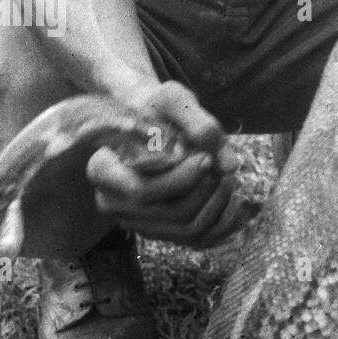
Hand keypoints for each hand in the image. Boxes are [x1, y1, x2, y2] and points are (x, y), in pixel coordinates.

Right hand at [86, 81, 246, 247]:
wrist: (153, 124)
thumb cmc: (159, 107)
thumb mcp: (173, 98)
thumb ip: (198, 123)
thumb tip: (227, 165)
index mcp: (102, 170)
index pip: (142, 191)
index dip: (181, 179)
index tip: (206, 158)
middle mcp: (112, 202)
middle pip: (171, 213)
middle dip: (207, 190)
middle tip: (224, 169)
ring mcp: (136, 222)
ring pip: (188, 229)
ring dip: (219, 205)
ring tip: (230, 178)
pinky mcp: (160, 232)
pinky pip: (199, 240)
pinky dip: (225, 223)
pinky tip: (235, 200)